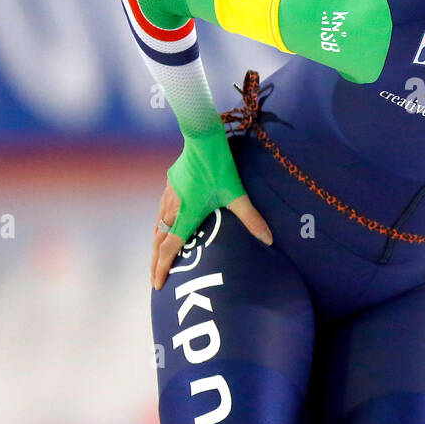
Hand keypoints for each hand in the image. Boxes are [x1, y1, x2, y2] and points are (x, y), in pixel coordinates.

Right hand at [151, 179, 271, 290]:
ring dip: (156, 246)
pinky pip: (161, 213)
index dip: (162, 268)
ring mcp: (168, 196)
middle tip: (155, 281)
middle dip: (156, 263)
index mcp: (186, 215)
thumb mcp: (237, 194)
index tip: (158, 284)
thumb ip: (251, 218)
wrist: (202, 139)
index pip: (169, 248)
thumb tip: (269, 239)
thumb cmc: (219, 167)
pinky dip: (160, 227)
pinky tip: (165, 228)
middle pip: (158, 242)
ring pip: (157, 227)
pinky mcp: (169, 186)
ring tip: (157, 259)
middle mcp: (172, 209)